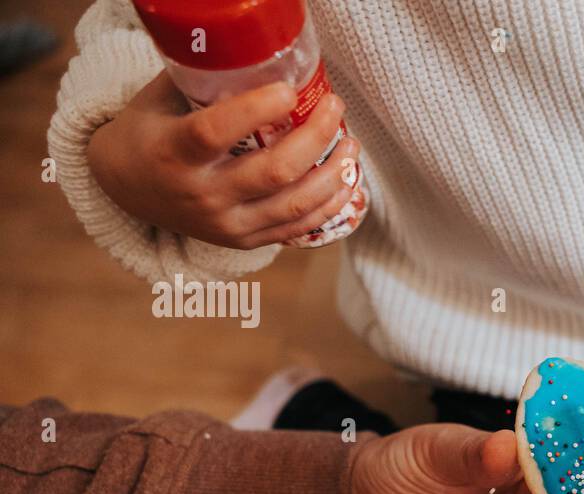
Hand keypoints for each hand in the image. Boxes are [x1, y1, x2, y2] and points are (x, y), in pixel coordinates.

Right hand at [87, 72, 358, 249]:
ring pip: (295, 204)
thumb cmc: (149, 132)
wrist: (125, 190)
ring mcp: (226, 225)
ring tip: (351, 145)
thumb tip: (256, 53)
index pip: (216, 132)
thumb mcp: (160, 99)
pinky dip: (331, 204)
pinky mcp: (245, 242)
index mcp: (173, 154)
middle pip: (274, 171)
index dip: (257, 109)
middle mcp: (202, 195)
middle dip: (315, 137)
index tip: (289, 90)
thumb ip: (203, 80)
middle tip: (334, 106)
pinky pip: (299, 227)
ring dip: (335, 174)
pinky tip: (348, 181)